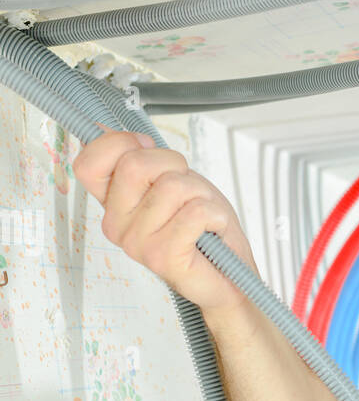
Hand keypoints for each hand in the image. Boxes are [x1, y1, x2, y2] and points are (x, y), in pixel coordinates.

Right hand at [72, 128, 259, 316]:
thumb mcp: (172, 179)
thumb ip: (141, 157)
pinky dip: (215, 215)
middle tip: (187, 190)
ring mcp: (136, 243)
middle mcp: (116, 224)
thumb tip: (107, 125)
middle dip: (174, 165)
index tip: (147, 150)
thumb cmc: (203, 227)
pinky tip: (212, 230)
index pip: (88, 162)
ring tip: (202, 215)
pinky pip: (194, 212)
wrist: (229, 275)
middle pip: (134, 165)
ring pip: (172, 186)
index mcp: (113, 204)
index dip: (120, 143)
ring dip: (200, 194)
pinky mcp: (162, 257)